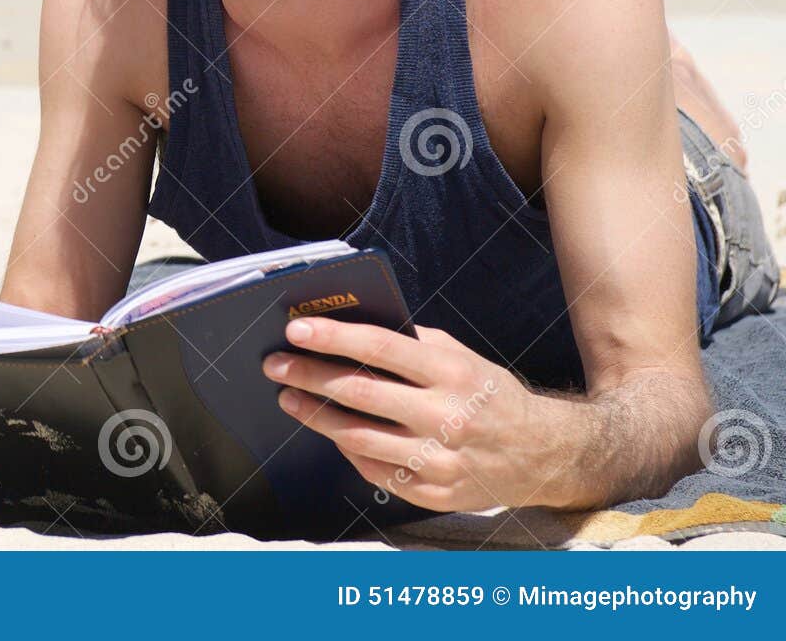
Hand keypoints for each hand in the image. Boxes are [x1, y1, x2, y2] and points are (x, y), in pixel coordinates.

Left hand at [262, 318, 546, 512]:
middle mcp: (446, 416)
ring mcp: (440, 460)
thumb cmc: (490, 395)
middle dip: (309, 376)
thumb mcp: (462, 357)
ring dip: (315, 416)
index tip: (296, 330)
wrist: (544, 454)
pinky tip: (332, 433)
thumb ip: (412, 343)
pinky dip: (348, 450)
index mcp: (452, 372)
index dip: (333, 337)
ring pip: (358, 437)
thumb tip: (349, 327)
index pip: (380, 347)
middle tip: (275, 364)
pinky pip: (375, 471)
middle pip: (360, 393)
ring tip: (289, 398)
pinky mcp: (435, 493)